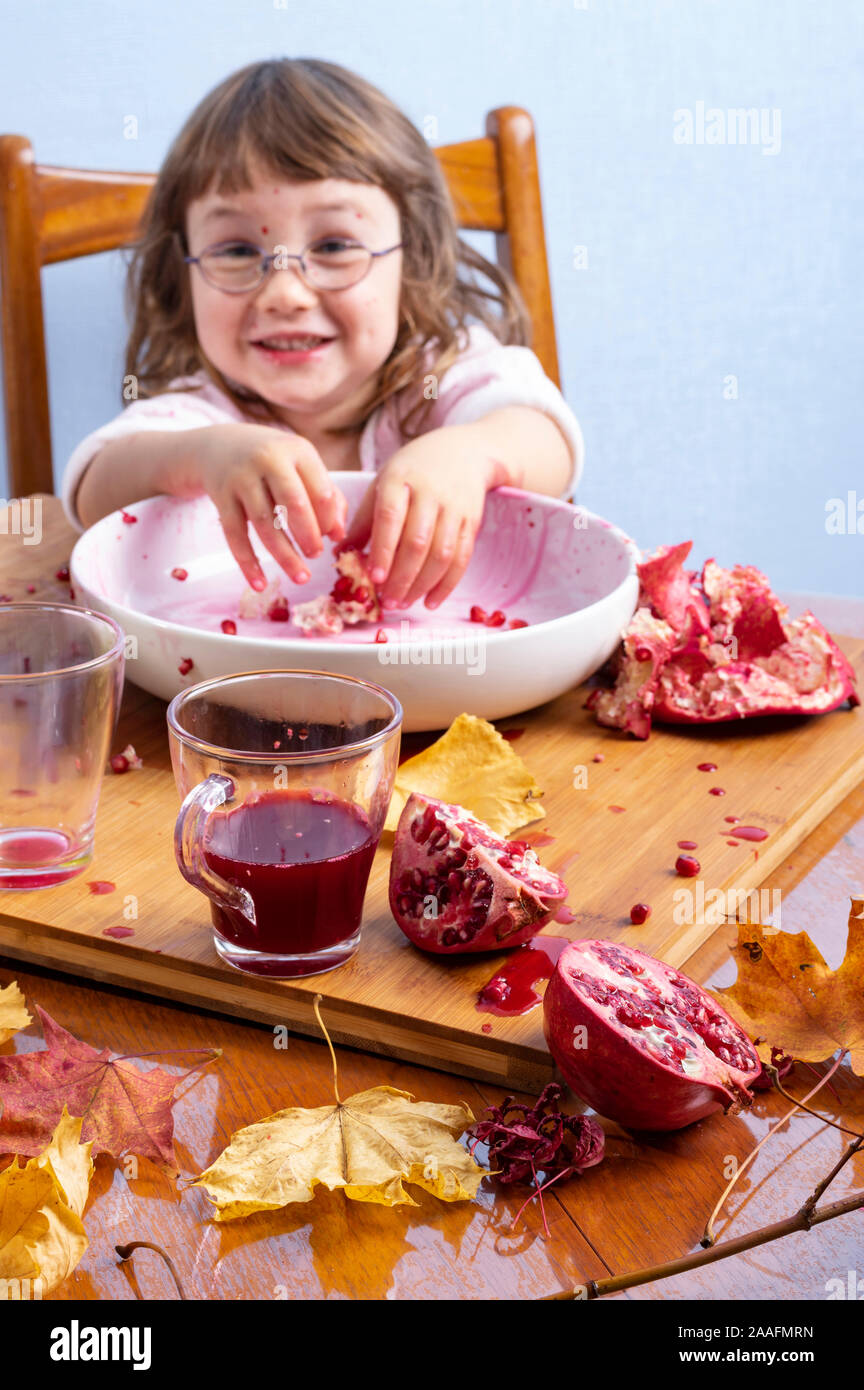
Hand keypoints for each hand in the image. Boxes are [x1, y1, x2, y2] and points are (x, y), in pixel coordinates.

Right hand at [185, 423, 347, 590]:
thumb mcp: (302, 467)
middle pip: (294, 504)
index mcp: (298, 451)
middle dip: (309, 535)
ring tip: (300, 577)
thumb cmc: (274, 463)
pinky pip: (235, 535)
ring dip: (284, 555)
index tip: (330, 538)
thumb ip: (327, 497)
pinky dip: (247, 563)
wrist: (220, 446)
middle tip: (316, 555)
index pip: (321, 491)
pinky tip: (259, 584)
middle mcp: (268, 460)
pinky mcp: (221, 497)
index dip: (329, 520)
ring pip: (265, 523)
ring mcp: (242, 478)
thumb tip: (339, 535)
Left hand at [344, 427, 499, 607]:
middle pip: (418, 542)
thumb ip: (365, 518)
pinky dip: (447, 584)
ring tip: (403, 603)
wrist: (464, 452)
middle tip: (387, 602)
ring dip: (422, 585)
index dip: (384, 550)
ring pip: (441, 554)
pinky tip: (431, 601)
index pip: (392, 518)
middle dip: (401, 577)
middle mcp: (430, 493)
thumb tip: (342, 555)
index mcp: (401, 479)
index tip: (374, 578)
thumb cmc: (413, 470)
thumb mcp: (384, 483)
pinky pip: (462, 558)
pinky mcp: (472, 522)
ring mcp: (454, 508)